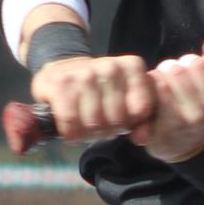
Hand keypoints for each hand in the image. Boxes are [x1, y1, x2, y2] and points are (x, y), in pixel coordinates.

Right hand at [30, 54, 153, 144]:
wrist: (64, 71)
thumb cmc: (101, 93)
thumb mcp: (128, 102)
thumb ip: (142, 121)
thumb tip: (141, 138)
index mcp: (132, 66)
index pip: (140, 110)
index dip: (130, 123)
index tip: (121, 119)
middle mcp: (110, 66)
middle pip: (117, 119)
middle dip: (108, 130)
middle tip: (100, 125)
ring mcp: (85, 73)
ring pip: (93, 123)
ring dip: (88, 133)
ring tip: (85, 125)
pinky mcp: (61, 83)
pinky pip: (71, 121)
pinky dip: (70, 132)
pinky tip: (71, 128)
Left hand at [137, 34, 203, 162]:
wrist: (183, 145)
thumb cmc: (202, 106)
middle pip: (197, 64)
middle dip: (185, 64)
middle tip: (181, 75)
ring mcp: (197, 117)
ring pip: (176, 72)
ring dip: (167, 72)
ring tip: (168, 82)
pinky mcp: (172, 121)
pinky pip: (159, 86)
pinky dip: (154, 83)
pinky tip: (155, 92)